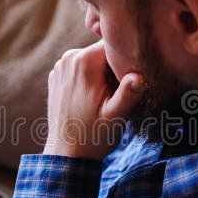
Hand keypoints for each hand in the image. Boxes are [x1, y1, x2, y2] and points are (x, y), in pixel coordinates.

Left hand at [44, 40, 143, 159]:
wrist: (66, 153)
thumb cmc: (93, 136)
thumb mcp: (116, 116)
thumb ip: (128, 94)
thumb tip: (140, 76)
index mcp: (84, 61)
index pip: (114, 43)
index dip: (126, 58)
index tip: (130, 76)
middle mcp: (69, 57)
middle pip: (103, 50)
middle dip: (114, 67)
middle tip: (118, 92)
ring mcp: (60, 65)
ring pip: (92, 58)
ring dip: (102, 72)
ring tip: (106, 97)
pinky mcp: (56, 75)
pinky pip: (80, 67)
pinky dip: (89, 77)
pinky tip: (93, 98)